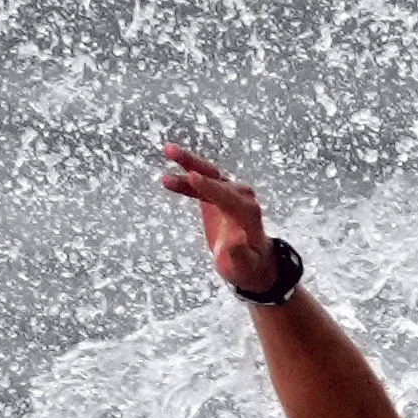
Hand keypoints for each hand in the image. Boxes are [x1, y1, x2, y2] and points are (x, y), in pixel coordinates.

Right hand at [160, 139, 278, 291]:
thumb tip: (233, 243)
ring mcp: (230, 192)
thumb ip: (240, 256)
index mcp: (249, 214)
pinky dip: (185, 179)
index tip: (192, 177)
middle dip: (195, 166)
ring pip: (207, 174)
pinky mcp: (218, 193)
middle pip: (216, 178)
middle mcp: (242, 198)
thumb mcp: (244, 267)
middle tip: (174, 153)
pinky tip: (167, 178)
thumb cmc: (247, 266)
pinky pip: (200, 183)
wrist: (251, 260)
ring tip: (167, 150)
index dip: (209, 187)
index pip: (227, 196)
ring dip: (188, 162)